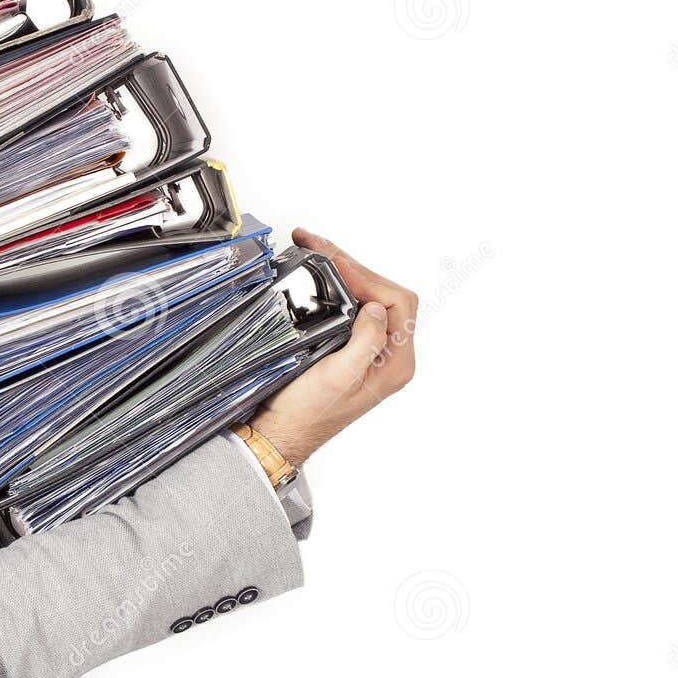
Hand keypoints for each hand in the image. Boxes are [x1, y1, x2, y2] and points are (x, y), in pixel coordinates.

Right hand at [248, 229, 416, 467]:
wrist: (280, 434)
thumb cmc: (307, 413)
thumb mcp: (340, 377)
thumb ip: (366, 341)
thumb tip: (375, 306)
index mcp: (396, 363)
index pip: (397, 302)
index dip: (367, 277)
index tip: (333, 263)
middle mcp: (388, 356)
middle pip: (383, 295)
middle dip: (352, 266)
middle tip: (317, 243)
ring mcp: (369, 352)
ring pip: (367, 298)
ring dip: (343, 272)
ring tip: (314, 249)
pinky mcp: (349, 350)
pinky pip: (352, 308)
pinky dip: (336, 287)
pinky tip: (318, 276)